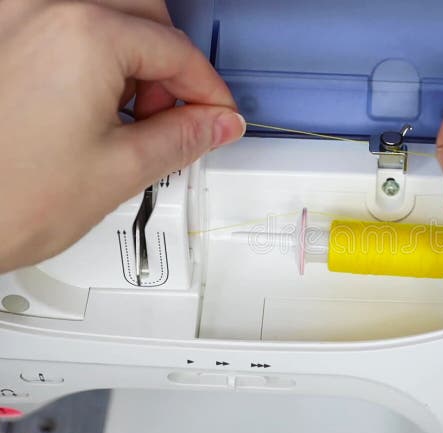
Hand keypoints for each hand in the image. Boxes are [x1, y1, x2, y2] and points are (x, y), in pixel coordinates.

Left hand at [0, 1, 244, 272]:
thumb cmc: (4, 201)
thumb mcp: (121, 171)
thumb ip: (183, 137)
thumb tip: (217, 123)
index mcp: (83, 35)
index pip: (176, 51)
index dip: (209, 92)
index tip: (217, 118)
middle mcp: (41, 11)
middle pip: (142, 15)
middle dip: (170, 66)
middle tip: (176, 115)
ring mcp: (10, 21)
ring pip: (102, 15)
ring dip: (131, 57)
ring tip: (127, 116)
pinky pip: (60, 27)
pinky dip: (90, 55)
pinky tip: (91, 103)